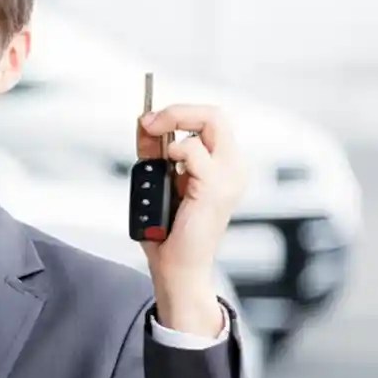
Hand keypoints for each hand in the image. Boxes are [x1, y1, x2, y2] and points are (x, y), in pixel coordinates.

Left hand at [137, 104, 247, 333]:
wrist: (178, 266)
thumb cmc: (170, 231)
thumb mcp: (158, 181)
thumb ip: (153, 153)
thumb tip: (143, 124)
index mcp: (224, 165)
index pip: (209, 121)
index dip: (176, 114)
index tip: (146, 121)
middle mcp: (233, 167)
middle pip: (216, 115)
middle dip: (177, 111)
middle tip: (148, 122)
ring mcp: (229, 177)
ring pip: (211, 122)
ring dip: (174, 125)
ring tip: (154, 146)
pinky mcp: (215, 188)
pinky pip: (195, 151)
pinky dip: (175, 151)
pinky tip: (167, 165)